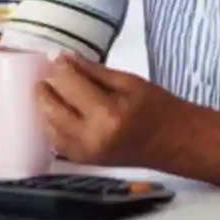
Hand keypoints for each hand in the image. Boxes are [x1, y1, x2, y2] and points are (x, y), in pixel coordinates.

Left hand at [36, 55, 174, 166]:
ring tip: (50, 91)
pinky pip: (57, 142)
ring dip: (45, 107)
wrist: (174, 143)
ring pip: (49, 127)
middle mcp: (92, 136)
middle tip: (48, 73)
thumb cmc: (157, 107)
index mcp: (108, 113)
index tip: (59, 58)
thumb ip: (93, 71)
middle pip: (53, 108)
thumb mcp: (129, 81)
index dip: (60, 68)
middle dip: (46, 88)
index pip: (70, 85)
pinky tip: (56, 112)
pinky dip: (52, 126)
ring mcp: (86, 153)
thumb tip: (65, 59)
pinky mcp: (85, 161)